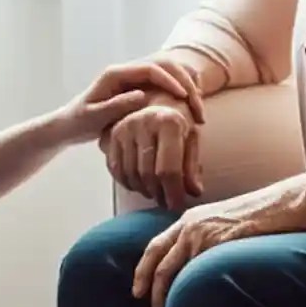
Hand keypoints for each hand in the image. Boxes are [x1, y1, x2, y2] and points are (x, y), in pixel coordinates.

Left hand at [55, 59, 204, 146]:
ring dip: (187, 88)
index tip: (184, 98)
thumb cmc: (79, 122)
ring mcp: (135, 79)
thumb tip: (142, 96)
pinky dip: (182, 93)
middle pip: (165, 65)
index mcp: (116, 74)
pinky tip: (191, 110)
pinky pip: (166, 84)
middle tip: (198, 108)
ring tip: (199, 111)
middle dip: (185, 83)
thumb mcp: (94, 117)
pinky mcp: (140, 88)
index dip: (170, 81)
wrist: (69, 125)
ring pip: (170, 73)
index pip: (150, 68)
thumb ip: (116, 106)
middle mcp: (128, 72)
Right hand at [101, 92, 202, 210]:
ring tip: (156, 194)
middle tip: (167, 203)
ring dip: (144, 191)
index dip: (173, 193)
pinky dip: (128, 183)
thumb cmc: (179, 121)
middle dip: (159, 195)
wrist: (158, 99)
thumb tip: (194, 192)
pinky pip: (116, 169)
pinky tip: (140, 186)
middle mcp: (143, 122)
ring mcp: (124, 128)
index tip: (178, 207)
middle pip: (148, 175)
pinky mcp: (112, 135)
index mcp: (168, 122)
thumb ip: (192, 166)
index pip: (169, 170)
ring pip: (132, 175)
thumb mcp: (192, 139)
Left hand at [131, 181, 305, 306]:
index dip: (144, 266)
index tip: (138, 287)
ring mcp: (202, 235)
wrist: (281, 205)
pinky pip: (194, 274)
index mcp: (190, 219)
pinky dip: (186, 292)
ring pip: (170, 270)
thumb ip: (206, 238)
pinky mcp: (216, 245)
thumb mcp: (223, 223)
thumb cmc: (259, 216)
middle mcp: (190, 225)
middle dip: (145, 282)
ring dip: (163, 295)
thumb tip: (197, 264)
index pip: (157, 244)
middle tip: (141, 301)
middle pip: (156, 257)